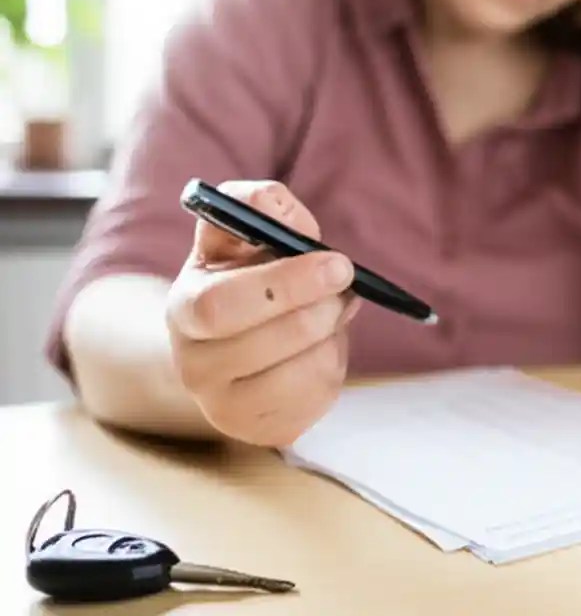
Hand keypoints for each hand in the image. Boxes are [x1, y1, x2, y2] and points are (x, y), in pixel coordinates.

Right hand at [165, 180, 358, 446]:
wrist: (238, 349)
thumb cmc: (252, 279)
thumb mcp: (250, 237)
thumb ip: (261, 209)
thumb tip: (269, 200)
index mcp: (186, 306)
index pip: (220, 303)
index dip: (285, 283)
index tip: (338, 263)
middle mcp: (191, 360)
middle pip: (261, 342)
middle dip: (315, 311)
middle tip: (348, 288)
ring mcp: (220, 402)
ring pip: (299, 369)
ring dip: (330, 335)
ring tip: (330, 314)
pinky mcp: (257, 427)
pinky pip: (315, 394)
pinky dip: (332, 364)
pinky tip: (318, 349)